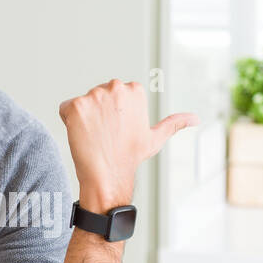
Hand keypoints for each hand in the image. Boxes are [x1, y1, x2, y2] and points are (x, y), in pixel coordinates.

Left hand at [58, 79, 197, 212]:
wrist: (109, 175)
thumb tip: (196, 119)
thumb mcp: (155, 137)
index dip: (112, 114)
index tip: (117, 129)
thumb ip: (174, 123)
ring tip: (95, 137)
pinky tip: (81, 136)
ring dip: (83, 119)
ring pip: (81, 104)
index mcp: (134, 89)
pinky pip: (65, 109)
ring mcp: (94, 96)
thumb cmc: (130, 157)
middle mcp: (115, 87)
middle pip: (96, 96)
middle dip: (97, 114)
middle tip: (106, 135)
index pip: (112, 95)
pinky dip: (69, 123)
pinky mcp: (75, 106)